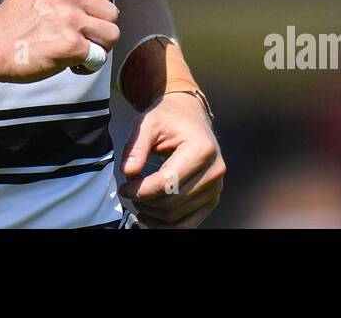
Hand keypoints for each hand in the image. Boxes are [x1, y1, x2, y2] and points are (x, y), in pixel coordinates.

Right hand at [0, 0, 118, 82]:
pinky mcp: (70, 45)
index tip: (78, 20)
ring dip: (98, 47)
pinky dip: (87, 65)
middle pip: (112, 13)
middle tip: (79, 38)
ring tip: (79, 50)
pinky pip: (99, 57)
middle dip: (99, 29)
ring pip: (111, 34)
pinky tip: (71, 63)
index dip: (95, 10)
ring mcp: (69, 19)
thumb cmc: (15, 16)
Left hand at [119, 92, 225, 227]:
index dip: (141, 190)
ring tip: (138, 198)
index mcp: (202, 149)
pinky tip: (149, 214)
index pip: (168, 183)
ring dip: (152, 213)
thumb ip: (136, 146)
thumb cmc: (168, 118)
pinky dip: (166, 225)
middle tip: (128, 191)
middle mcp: (215, 171)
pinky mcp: (212, 199)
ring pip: (178, 216)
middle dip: (144, 201)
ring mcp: (216, 187)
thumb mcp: (148, 123)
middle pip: (172, 202)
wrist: (189, 116)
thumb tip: (128, 171)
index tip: (124, 187)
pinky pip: (188, 224)